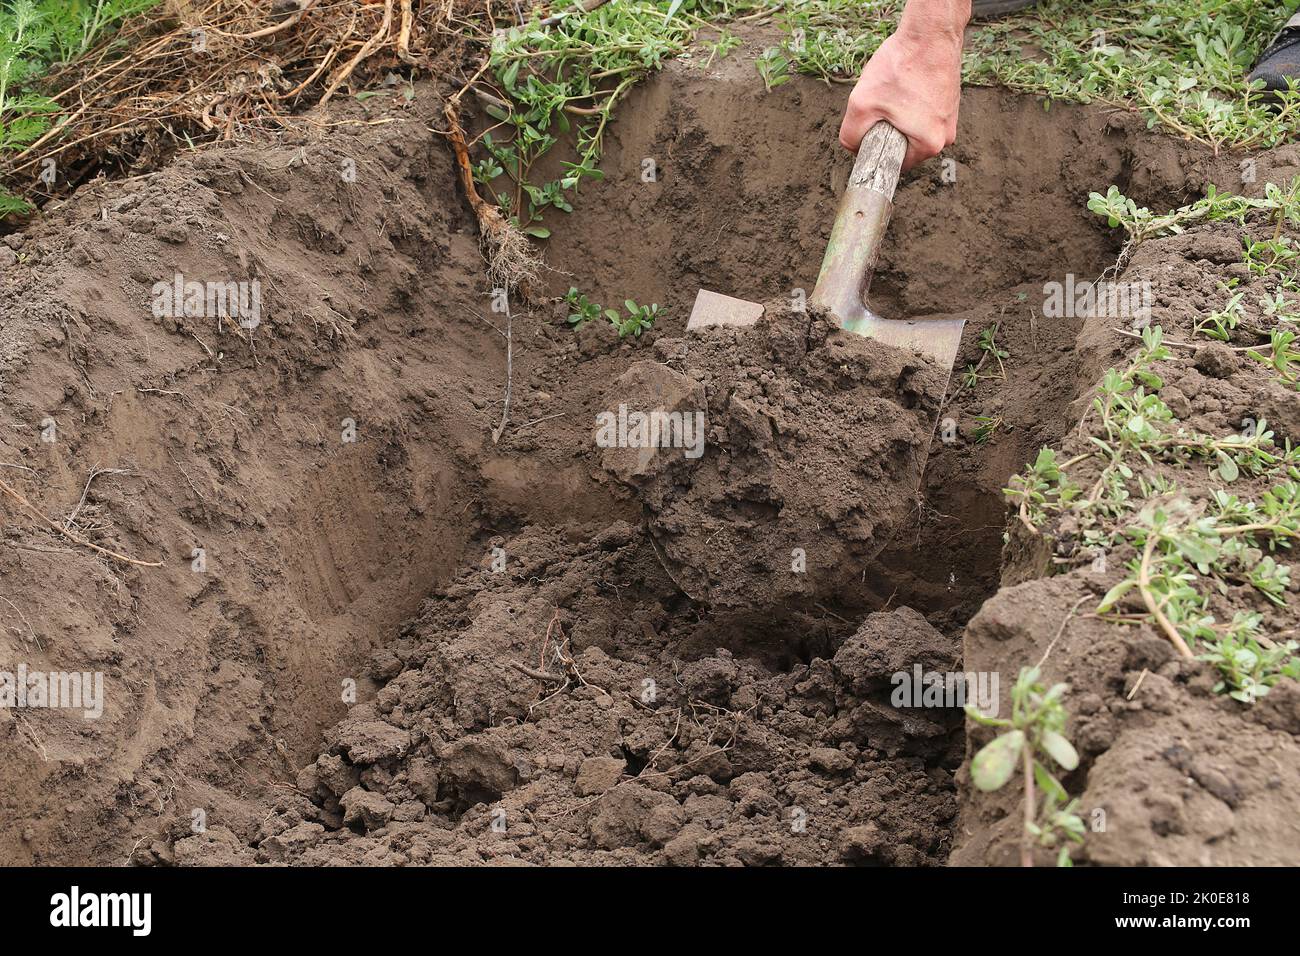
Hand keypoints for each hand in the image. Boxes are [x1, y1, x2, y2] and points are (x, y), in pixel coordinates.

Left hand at [838, 27, 963, 172]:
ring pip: (912, 128)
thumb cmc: (901, 66)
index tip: (872, 129)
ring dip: (898, 115)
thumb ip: (850, 136)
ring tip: (895, 91)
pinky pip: (923, 113)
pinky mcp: (949, 103)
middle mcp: (945, 136)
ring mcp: (950, 119)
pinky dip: (911, 102)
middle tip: (882, 105)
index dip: (876, 149)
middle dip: (888, 130)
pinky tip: (905, 85)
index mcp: (929, 145)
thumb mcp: (861, 105)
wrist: (929, 32)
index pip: (894, 164)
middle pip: (904, 146)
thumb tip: (852, 148)